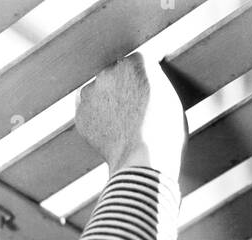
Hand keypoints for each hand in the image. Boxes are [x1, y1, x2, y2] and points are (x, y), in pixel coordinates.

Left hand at [75, 53, 186, 181]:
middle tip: (131, 114)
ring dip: (105, 103)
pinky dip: (95, 120)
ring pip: (97, 92)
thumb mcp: (170, 101)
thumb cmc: (165, 137)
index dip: (140, 83)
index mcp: (138, 63)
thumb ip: (154, 81)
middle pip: (113, 75)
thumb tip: (146, 76)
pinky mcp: (81, 112)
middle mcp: (111, 70)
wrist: (144, 164)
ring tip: (121, 128)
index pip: (136, 64)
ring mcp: (92, 90)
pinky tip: (110, 135)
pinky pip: (87, 112)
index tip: (143, 97)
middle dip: (120, 89)